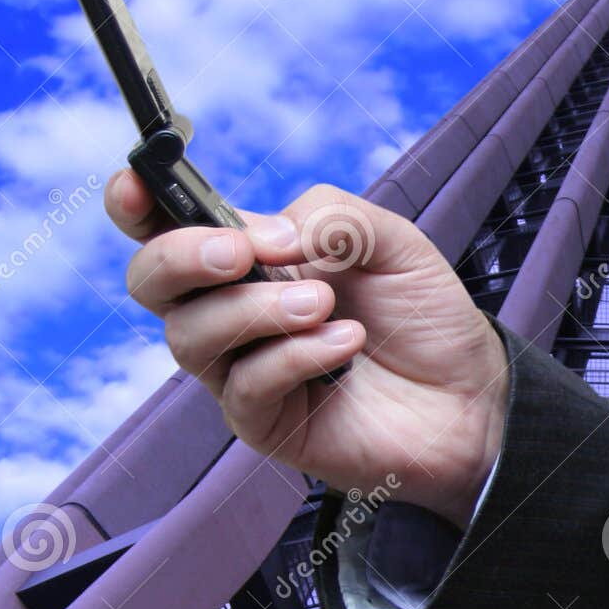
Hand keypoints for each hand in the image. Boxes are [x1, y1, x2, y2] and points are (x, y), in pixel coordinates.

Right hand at [106, 173, 507, 528]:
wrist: (471, 395)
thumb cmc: (424, 319)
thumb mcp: (395, 242)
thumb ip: (333, 217)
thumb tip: (276, 232)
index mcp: (253, 258)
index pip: (167, 228)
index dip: (137, 204)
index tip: (138, 185)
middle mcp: (234, 312)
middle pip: (151, 282)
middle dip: (183, 256)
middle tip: (244, 252)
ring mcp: (243, 369)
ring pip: (191, 335)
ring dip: (254, 308)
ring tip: (323, 305)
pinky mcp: (265, 423)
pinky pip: (245, 386)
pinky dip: (294, 355)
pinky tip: (346, 343)